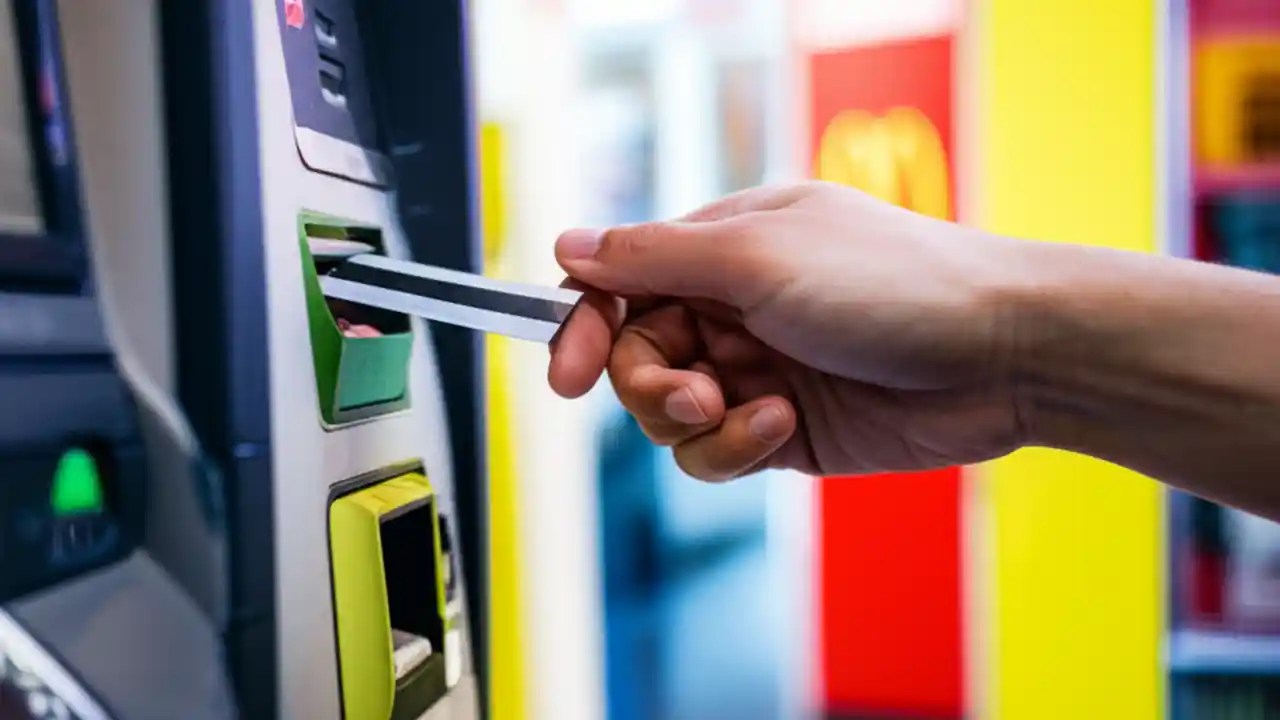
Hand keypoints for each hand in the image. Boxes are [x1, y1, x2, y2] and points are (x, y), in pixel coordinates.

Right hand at [548, 181, 1029, 480]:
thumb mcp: (760, 256)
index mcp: (723, 247)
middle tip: (693, 394)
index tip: (567, 374)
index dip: (585, 328)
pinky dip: (734, 448)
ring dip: (695, 422)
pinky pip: (714, 454)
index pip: (620, 284)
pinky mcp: (781, 430)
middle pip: (636, 357)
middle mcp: (733, 307)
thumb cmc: (891, 283)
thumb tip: (569, 247)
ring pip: (669, 415)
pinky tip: (784, 425)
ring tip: (754, 411)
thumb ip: (655, 258)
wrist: (1000, 356)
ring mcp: (757, 370)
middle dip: (650, 383)